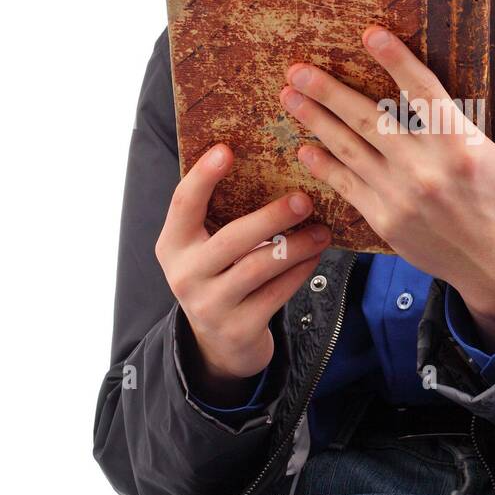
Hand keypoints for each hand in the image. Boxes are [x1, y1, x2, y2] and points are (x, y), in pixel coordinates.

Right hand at [154, 144, 331, 397]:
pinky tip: (316, 255)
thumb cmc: (219, 278)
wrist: (219, 346)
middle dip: (271, 217)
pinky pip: (276, 294)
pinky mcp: (239, 329)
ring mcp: (210, 305)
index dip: (203, 176)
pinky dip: (300, 272)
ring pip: (259, 267)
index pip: (183, 204)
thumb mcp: (205, 250)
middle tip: (304, 199)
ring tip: (322, 231)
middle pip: (231, 239)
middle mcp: (185, 275)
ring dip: (296, 246)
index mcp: (173, 245)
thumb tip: (266, 164)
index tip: (226, 149)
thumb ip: (220, 217)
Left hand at [279, 25, 494, 335]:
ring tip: (286, 95)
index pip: (422, 92)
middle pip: (369, 119)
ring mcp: (402, 197)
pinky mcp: (386, 221)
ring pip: (350, 150)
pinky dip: (324, 165)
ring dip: (315, 121)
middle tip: (297, 66)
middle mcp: (428, 170)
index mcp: (465, 146)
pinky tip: (303, 146)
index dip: (394, 59)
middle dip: (329, 91)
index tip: (368, 33)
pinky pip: (347, 187)